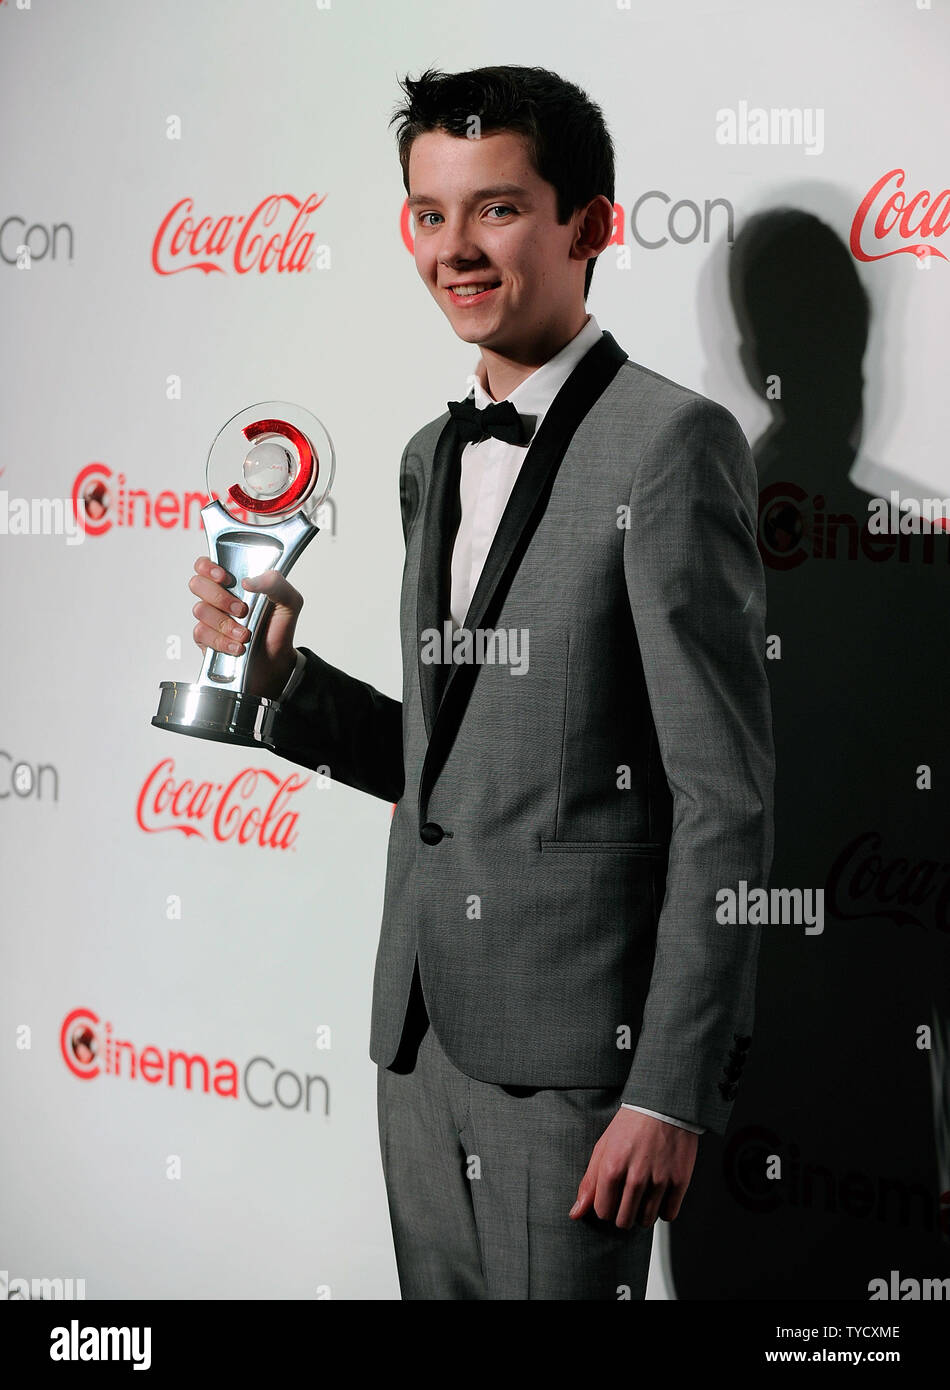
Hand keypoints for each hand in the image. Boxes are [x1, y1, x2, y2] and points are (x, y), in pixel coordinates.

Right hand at [188, 557, 303, 699]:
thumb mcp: (290, 601)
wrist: (277, 663)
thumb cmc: (279, 628)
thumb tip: (248, 581)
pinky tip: (237, 646)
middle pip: (197, 584)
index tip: (223, 577)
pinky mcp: (206, 639)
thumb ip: (275, 583)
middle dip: (220, 597)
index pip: (206, 564)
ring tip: (245, 635)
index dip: (208, 566)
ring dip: (225, 623)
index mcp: (235, 582)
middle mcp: (218, 597)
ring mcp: (210, 618)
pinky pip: (201, 633)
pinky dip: (222, 641)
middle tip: (242, 610)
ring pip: (200, 610)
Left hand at [569, 1108, 698, 1228]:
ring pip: (646, 1220)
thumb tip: (575, 1213)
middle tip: (627, 1196)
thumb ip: (589, 1183)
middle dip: (623, 1213)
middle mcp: (635, 1177)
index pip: (603, 1212)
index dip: (605, 1206)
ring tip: (643, 1193)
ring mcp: (659, 1180)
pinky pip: (669, 1215)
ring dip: (642, 1212)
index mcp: (612, 1168)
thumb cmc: (631, 1124)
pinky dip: (663, 1209)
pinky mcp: (679, 1181)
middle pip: (623, 1221)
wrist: (663, 1105)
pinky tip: (659, 1194)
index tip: (611, 1197)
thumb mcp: (603, 1148)